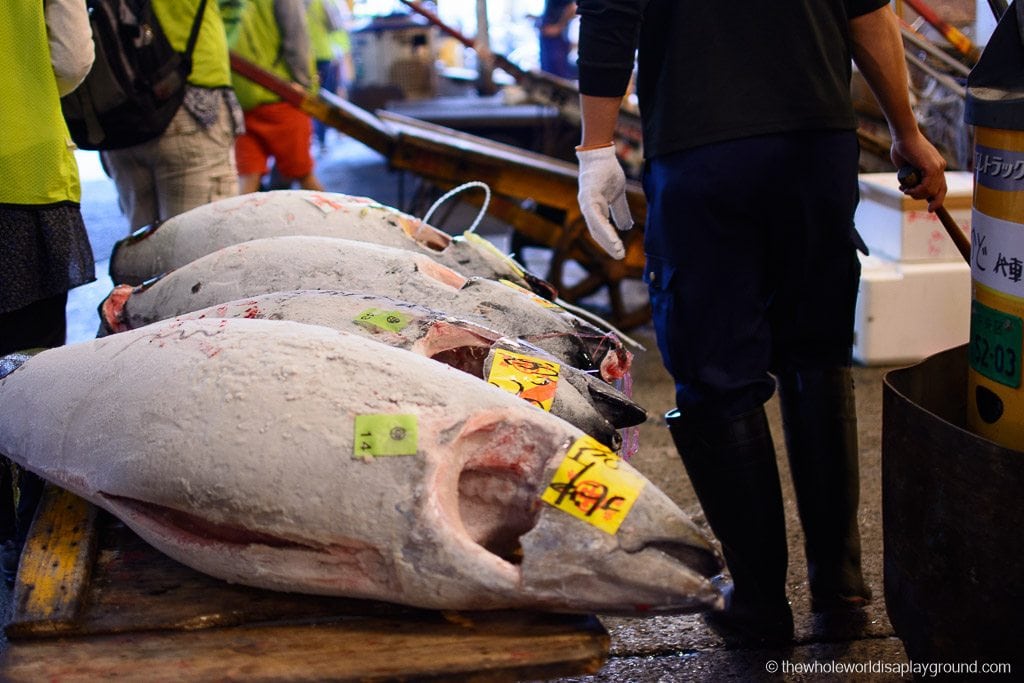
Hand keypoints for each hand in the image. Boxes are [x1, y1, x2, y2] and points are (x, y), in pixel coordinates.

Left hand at [576, 144, 632, 259]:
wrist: (601, 154)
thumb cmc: (608, 173)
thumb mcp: (618, 195)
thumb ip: (620, 211)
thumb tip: (626, 227)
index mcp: (594, 209)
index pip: (600, 230)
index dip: (609, 242)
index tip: (620, 252)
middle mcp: (588, 208)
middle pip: (596, 232)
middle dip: (608, 245)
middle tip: (620, 256)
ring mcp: (586, 203)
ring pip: (595, 227)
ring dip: (607, 240)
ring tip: (618, 250)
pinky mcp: (588, 197)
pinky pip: (596, 217)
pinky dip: (604, 228)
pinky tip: (613, 236)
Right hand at [891, 132, 946, 211]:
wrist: (903, 135)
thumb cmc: (902, 147)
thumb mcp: (907, 166)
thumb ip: (911, 176)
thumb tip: (909, 186)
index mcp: (936, 166)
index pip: (941, 187)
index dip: (937, 199)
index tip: (931, 209)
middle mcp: (940, 166)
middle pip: (939, 191)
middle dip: (923, 198)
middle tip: (907, 192)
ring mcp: (938, 166)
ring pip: (931, 191)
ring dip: (916, 194)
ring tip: (904, 189)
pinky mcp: (932, 167)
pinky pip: (926, 187)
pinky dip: (916, 191)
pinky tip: (907, 188)